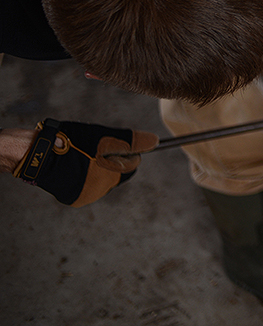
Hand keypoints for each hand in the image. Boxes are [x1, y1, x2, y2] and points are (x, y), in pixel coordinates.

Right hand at [13, 119, 158, 206]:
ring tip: (81, 155)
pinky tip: (74, 165)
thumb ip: (131, 140)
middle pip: (118, 173)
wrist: (36, 154)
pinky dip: (84, 175)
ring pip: (103, 179)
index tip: (112, 143)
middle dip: (112, 161)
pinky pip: (87, 185)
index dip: (125, 150)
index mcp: (111, 175)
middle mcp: (102, 190)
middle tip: (94, 148)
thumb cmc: (71, 141)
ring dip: (98, 168)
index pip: (133, 163)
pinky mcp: (73, 198)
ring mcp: (87, 195)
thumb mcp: (104, 136)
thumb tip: (154, 142)